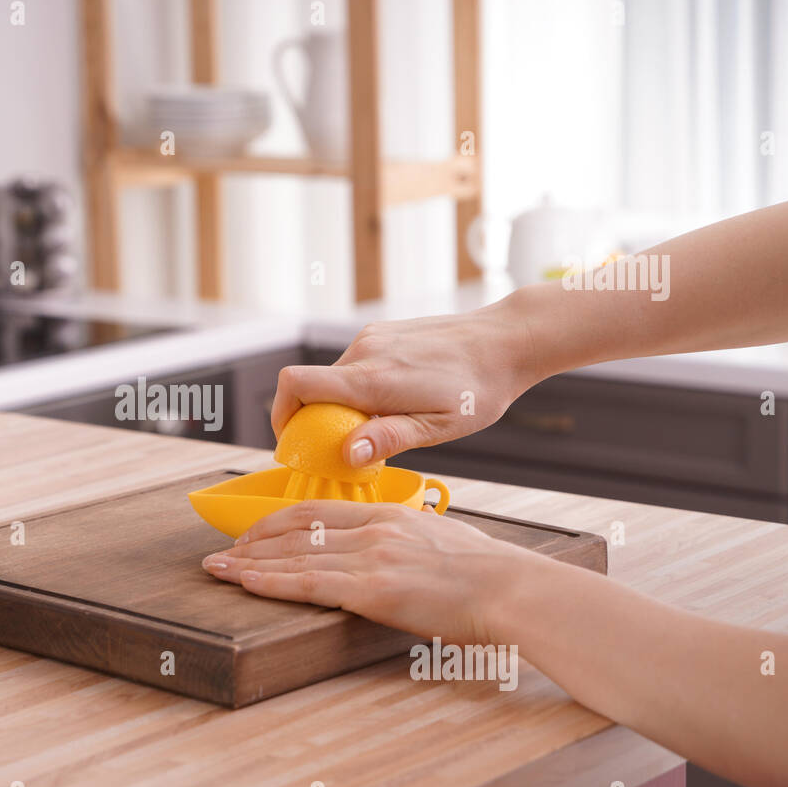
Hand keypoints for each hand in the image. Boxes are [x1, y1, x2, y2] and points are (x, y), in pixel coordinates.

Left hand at [201, 499, 545, 645]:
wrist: (512, 589)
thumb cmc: (489, 574)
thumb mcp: (440, 541)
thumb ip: (406, 542)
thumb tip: (394, 553)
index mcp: (388, 515)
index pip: (316, 511)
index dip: (276, 522)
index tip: (251, 534)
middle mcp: (373, 530)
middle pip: (295, 530)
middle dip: (252, 542)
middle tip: (221, 551)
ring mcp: (370, 557)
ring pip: (294, 556)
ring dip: (249, 564)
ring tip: (217, 570)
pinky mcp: (373, 589)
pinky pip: (308, 584)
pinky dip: (271, 583)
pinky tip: (246, 583)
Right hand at [271, 302, 540, 466]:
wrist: (507, 341)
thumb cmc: (479, 388)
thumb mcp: (439, 427)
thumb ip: (389, 439)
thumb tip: (347, 453)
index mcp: (373, 378)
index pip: (296, 385)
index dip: (280, 415)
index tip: (292, 443)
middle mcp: (364, 351)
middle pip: (310, 388)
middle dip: (316, 420)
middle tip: (346, 448)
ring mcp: (372, 338)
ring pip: (333, 378)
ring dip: (341, 405)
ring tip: (383, 424)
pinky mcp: (381, 333)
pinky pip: (353, 366)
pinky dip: (357, 389)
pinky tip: (395, 401)